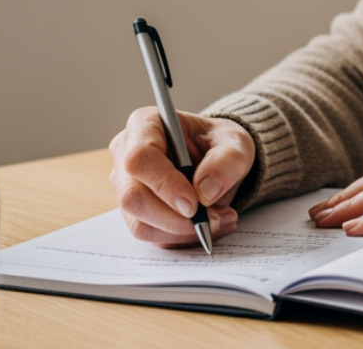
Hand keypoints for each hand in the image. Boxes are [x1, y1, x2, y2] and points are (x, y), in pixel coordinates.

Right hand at [108, 107, 254, 246]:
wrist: (218, 160)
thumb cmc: (219, 144)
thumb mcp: (236, 143)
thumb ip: (226, 161)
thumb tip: (205, 191)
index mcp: (145, 125)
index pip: (140, 158)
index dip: (164, 184)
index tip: (194, 203)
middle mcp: (126, 155)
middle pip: (133, 197)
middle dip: (175, 217)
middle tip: (214, 218)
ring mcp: (126, 186)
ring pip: (140, 223)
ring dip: (183, 231)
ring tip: (221, 220)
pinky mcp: (135, 212)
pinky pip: (151, 235)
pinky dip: (182, 237)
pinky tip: (209, 226)